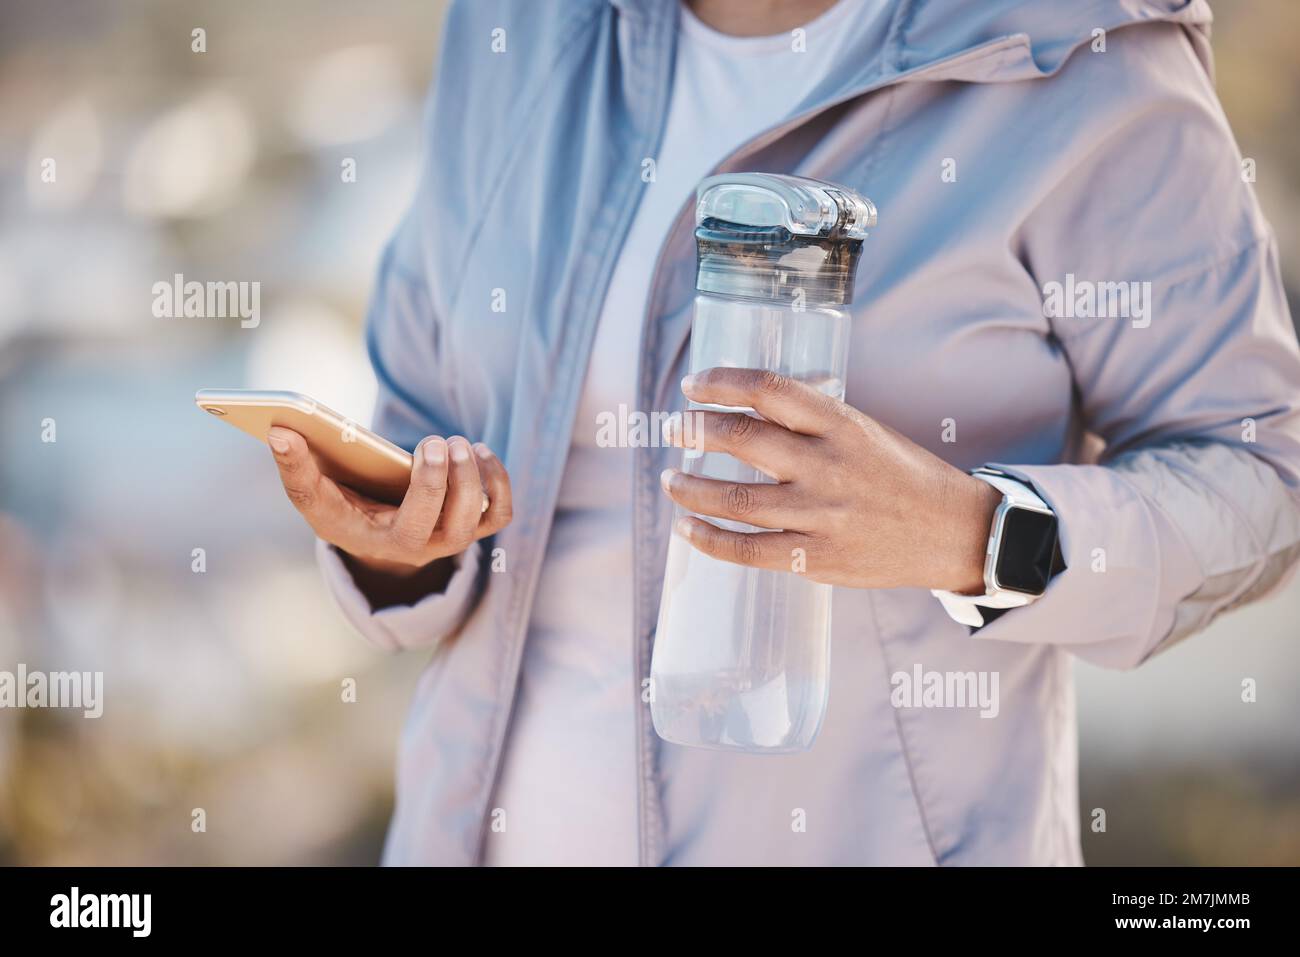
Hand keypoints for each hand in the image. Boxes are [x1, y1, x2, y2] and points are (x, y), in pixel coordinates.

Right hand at [267, 428, 511, 578]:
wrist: (372, 529)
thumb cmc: (339, 509)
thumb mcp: (312, 497)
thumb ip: (294, 470)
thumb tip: (280, 433)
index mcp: (383, 545)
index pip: (408, 532)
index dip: (424, 489)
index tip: (421, 447)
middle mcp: (423, 548)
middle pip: (451, 526)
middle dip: (449, 480)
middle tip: (438, 440)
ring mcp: (450, 538)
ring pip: (477, 517)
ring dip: (474, 478)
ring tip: (457, 442)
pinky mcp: (471, 524)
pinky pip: (499, 512)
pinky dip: (498, 482)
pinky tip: (480, 452)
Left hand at [659, 368, 999, 592]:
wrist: (952, 532)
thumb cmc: (900, 475)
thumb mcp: (865, 430)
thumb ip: (812, 419)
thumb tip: (746, 403)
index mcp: (840, 423)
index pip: (768, 389)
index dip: (721, 382)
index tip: (693, 385)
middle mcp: (828, 465)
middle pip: (741, 439)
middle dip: (694, 430)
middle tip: (673, 430)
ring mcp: (821, 514)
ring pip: (735, 499)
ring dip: (690, 488)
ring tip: (672, 481)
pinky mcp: (816, 558)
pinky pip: (748, 550)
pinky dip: (708, 539)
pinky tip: (687, 528)